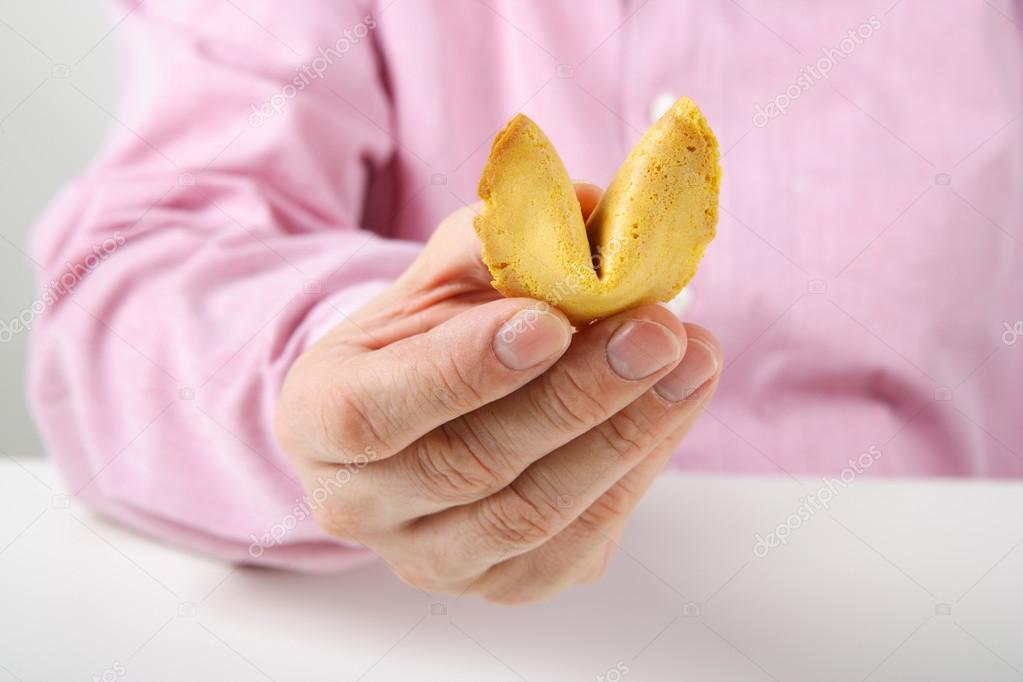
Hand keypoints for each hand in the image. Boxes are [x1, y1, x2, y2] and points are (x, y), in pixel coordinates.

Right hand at [274, 185, 722, 602]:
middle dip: (577, 396)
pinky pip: (578, 543)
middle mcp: (361, 506)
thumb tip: (592, 211)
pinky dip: (636, 472)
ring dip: (626, 435)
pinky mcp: (501, 586)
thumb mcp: (438, 280)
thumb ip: (497, 244)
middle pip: (472, 465)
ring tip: (691, 360)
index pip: (373, 412)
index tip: (549, 321)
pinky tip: (672, 408)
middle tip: (657, 330)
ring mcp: (431, 558)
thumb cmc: (425, 340)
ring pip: (534, 514)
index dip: (462, 370)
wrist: (424, 419)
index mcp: (320, 420)